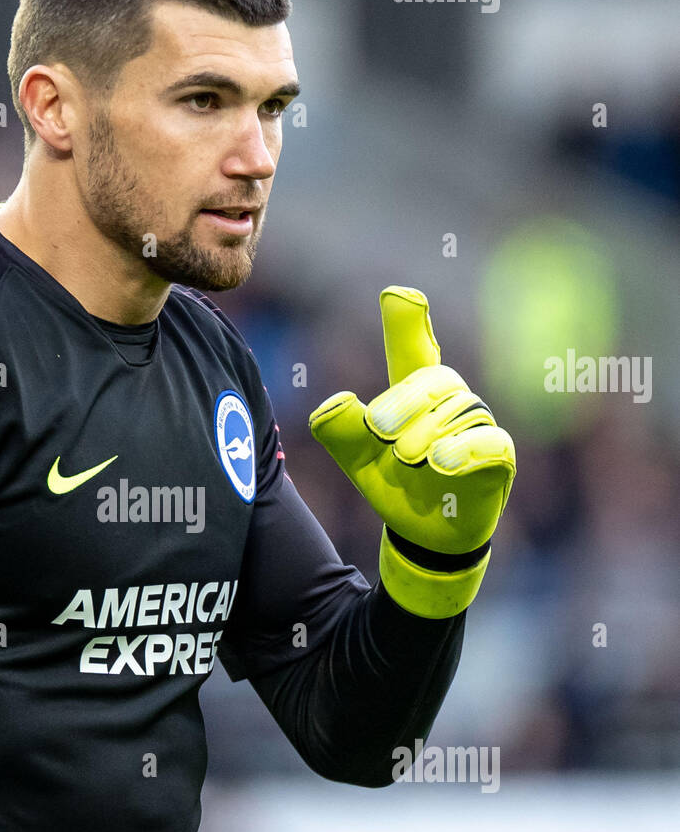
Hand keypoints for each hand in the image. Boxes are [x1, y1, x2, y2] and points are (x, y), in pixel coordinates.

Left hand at [309, 287, 515, 616]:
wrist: (424, 534)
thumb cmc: (396, 484)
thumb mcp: (358, 458)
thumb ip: (340, 431)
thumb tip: (332, 402)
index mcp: (414, 394)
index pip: (412, 351)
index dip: (407, 324)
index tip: (398, 297)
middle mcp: (450, 402)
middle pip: (434, 380)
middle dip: (403, 402)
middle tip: (377, 430)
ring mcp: (477, 427)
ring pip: (460, 411)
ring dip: (429, 431)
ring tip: (405, 458)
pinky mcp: (498, 457)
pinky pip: (490, 443)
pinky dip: (466, 450)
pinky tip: (443, 462)